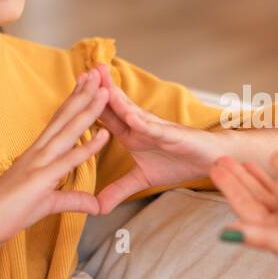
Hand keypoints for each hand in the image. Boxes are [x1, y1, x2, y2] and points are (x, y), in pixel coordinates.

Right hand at [0, 70, 108, 255]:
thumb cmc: (8, 213)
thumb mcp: (49, 204)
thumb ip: (74, 200)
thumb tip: (96, 205)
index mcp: (37, 153)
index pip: (59, 121)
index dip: (73, 101)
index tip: (86, 83)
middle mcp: (38, 152)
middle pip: (65, 118)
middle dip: (83, 94)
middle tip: (98, 72)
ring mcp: (39, 163)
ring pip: (68, 132)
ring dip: (88, 111)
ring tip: (105, 92)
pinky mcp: (42, 179)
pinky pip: (69, 161)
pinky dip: (87, 148)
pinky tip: (104, 135)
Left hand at [88, 62, 221, 213]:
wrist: (210, 162)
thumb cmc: (179, 162)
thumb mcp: (142, 179)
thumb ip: (119, 189)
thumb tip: (97, 206)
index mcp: (130, 133)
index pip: (104, 116)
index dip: (86, 105)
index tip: (67, 92)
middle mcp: (140, 125)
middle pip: (114, 105)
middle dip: (98, 89)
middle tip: (81, 72)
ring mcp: (156, 128)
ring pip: (131, 110)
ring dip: (115, 97)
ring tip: (100, 82)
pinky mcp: (172, 135)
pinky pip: (154, 128)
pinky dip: (141, 122)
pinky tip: (129, 116)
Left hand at [211, 153, 277, 269]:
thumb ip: (264, 237)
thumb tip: (225, 233)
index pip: (247, 208)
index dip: (231, 187)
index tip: (218, 166)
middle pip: (255, 200)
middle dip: (239, 179)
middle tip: (223, 158)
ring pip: (272, 195)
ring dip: (257, 178)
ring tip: (242, 161)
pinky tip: (277, 168)